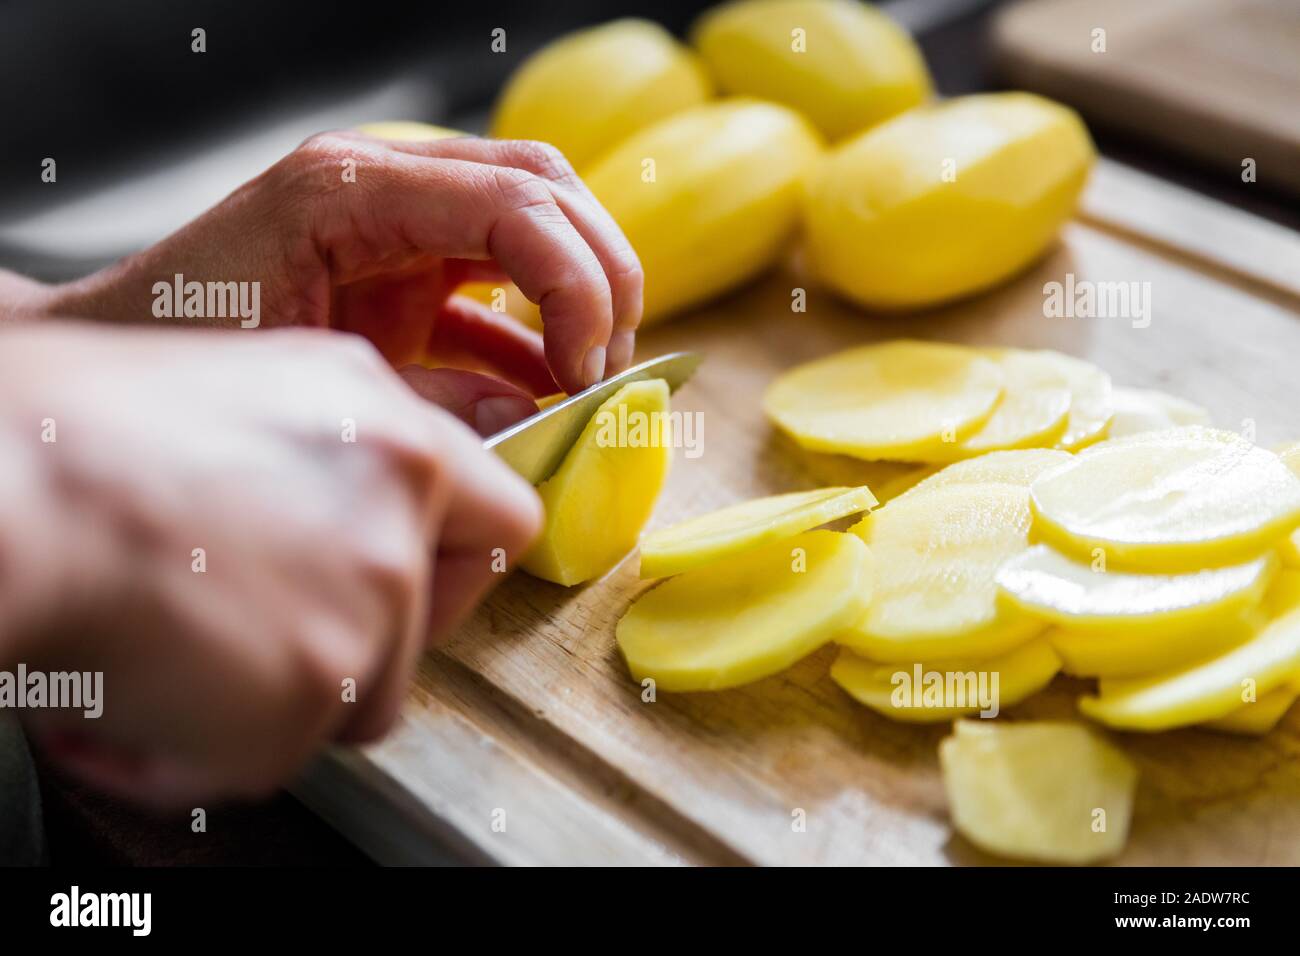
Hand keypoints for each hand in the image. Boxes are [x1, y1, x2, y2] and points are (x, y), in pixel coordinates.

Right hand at [0, 321, 540, 804]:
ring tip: (182, 650)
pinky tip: (139, 692)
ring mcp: (365, 610)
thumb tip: (360, 503)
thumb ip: (338, 449)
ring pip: (358, 698)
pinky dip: (202, 746)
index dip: (458, 560)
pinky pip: (274, 755)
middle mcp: (397, 518)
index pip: (500, 520)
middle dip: (361, 638)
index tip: (428, 579)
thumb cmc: (82, 430)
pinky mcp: (308, 695)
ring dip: (281, 694)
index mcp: (391, 433)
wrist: (7, 489)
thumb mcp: (251, 389)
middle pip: (430, 625)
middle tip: (274, 624)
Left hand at [40, 131, 643, 420]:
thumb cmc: (181, 359)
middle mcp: (385, 183)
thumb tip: (534, 419)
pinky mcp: (400, 268)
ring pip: (536, 218)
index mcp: (352, 189)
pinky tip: (547, 387)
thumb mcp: (310, 386)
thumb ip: (428, 400)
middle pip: (546, 186)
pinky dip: (535, 331)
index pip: (514, 201)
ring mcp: (397, 220)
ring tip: (593, 372)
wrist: (112, 354)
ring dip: (582, 291)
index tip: (586, 368)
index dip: (574, 284)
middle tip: (612, 361)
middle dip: (602, 274)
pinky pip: (495, 283)